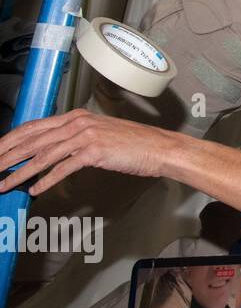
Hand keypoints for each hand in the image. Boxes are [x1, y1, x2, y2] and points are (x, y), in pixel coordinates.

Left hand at [0, 109, 174, 196]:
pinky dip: (46, 181)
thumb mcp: (98, 134)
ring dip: (20, 173)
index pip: (33, 127)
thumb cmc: (132, 143)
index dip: (10, 140)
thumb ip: (73, 138)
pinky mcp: (94, 152)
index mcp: (75, 116)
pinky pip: (63, 168)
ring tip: (4, 184)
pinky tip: (34, 190)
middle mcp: (77, 123)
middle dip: (7, 157)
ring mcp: (85, 136)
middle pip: (32, 141)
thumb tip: (49, 152)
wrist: (159, 147)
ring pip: (43, 156)